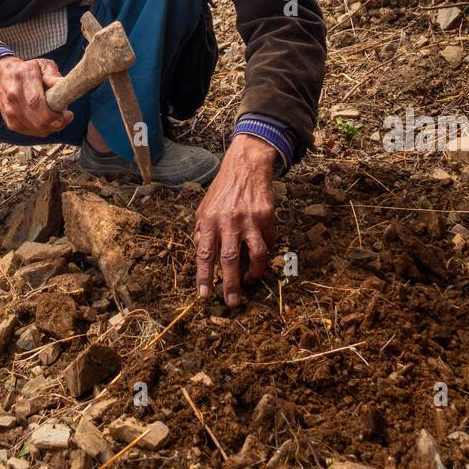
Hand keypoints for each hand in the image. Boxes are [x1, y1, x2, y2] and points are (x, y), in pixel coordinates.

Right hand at [0, 56, 72, 136]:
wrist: (3, 77)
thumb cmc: (28, 70)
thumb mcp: (42, 65)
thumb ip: (53, 74)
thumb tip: (61, 85)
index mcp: (22, 77)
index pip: (36, 102)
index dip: (53, 114)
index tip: (68, 113)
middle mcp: (13, 95)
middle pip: (36, 120)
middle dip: (56, 123)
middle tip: (66, 117)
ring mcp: (9, 111)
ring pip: (35, 128)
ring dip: (51, 127)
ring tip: (58, 118)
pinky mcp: (10, 122)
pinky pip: (30, 132)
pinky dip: (42, 130)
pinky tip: (49, 122)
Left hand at [194, 134, 276, 306]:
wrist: (246, 167)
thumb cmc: (222, 191)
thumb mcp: (204, 208)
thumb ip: (201, 232)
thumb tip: (201, 256)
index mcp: (209, 220)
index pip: (204, 254)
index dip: (203, 277)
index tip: (204, 296)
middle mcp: (228, 221)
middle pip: (229, 259)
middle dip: (231, 285)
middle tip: (233, 302)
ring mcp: (249, 219)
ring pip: (255, 255)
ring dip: (254, 273)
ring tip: (251, 281)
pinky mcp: (266, 217)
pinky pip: (268, 243)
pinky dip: (264, 254)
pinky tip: (260, 256)